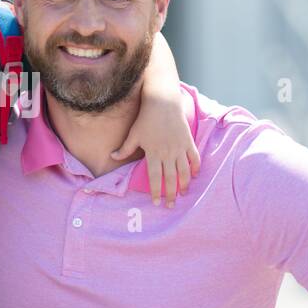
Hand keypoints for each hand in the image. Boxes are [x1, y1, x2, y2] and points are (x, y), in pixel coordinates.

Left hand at [110, 87, 200, 207]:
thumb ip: (125, 149)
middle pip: (171, 179)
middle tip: (170, 205)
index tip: (156, 202)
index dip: (156, 192)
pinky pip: (194, 158)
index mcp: (153, 153)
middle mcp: (168, 153)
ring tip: (183, 193)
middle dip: (171, 194)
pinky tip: (195, 175)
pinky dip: (196, 167)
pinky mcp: (188, 141)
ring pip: (184, 171)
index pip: (155, 178)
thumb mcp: (133, 134)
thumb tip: (112, 157)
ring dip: (184, 184)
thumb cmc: (146, 118)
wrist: (162, 102)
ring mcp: (180, 148)